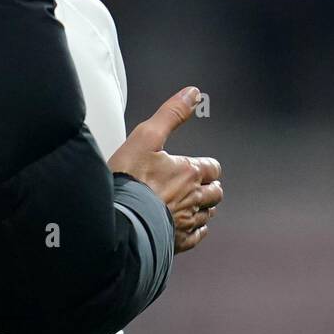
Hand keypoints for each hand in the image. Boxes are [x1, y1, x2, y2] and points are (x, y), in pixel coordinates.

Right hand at [108, 88, 221, 250]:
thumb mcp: (146, 137)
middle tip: (197, 185)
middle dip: (209, 187)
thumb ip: (171, 114)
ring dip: (203, 208)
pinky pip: (197, 236)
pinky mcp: (178, 241)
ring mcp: (187, 221)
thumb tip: (193, 92)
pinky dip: (195, 230)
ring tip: (191, 204)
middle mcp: (194, 198)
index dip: (205, 166)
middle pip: (215, 192)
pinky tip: (186, 226)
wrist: (118, 220)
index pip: (212, 168)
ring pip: (207, 214)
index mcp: (190, 172)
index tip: (196, 167)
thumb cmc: (130, 179)